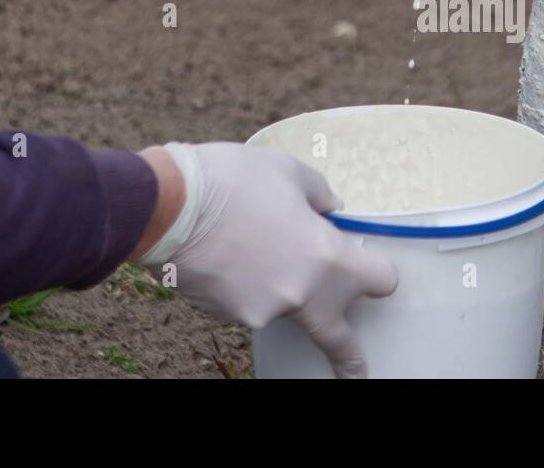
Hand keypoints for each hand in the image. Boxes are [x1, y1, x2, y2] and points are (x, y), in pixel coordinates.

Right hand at [135, 143, 396, 378]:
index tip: (372, 273)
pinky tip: (225, 251)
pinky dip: (243, 283)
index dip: (376, 273)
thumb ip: (319, 197)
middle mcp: (299, 296)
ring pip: (282, 305)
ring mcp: (261, 312)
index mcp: (326, 258)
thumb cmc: (232, 180)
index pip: (379, 281)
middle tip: (357, 372)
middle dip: (348, 358)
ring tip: (247, 237)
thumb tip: (329, 211)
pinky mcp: (226, 316)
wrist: (165, 205)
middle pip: (337, 338)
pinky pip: (247, 301)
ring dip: (276, 283)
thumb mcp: (289, 172)